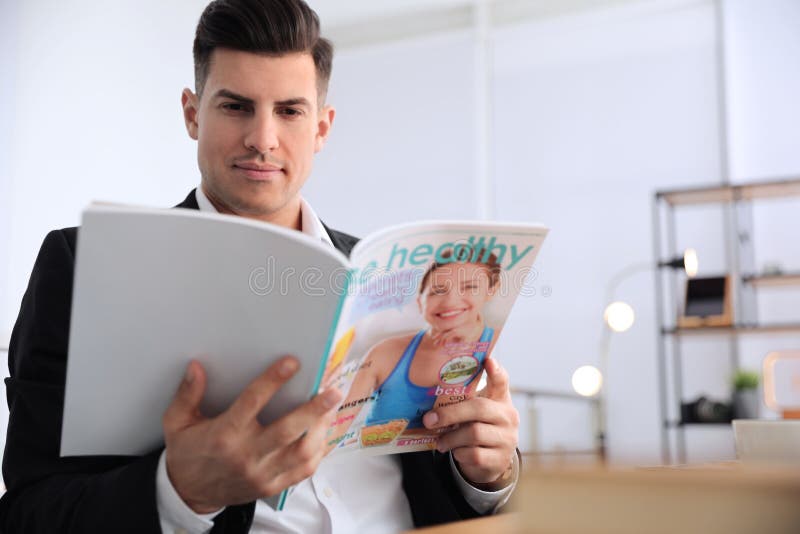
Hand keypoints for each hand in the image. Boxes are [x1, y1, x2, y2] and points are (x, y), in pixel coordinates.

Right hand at [162, 357, 342, 512]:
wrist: (188, 494)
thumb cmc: (187, 453)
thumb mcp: (177, 422)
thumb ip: (187, 394)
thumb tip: (195, 367)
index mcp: (224, 435)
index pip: (252, 403)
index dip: (272, 380)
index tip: (292, 362)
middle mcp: (246, 455)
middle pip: (287, 430)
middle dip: (313, 410)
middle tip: (332, 391)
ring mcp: (261, 473)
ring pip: (301, 452)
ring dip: (321, 429)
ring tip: (332, 408)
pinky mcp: (271, 486)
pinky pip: (303, 470)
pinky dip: (318, 451)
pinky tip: (324, 432)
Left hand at [423, 357, 518, 487]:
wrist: (492, 461)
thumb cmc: (479, 427)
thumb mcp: (476, 412)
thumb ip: (463, 400)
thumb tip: (429, 396)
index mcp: (500, 400)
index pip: (501, 381)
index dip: (496, 370)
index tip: (487, 360)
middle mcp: (508, 417)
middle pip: (479, 408)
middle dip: (450, 413)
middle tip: (429, 419)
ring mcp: (507, 439)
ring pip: (473, 433)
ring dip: (451, 438)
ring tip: (440, 441)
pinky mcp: (500, 460)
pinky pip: (474, 455)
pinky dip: (459, 453)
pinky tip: (455, 452)